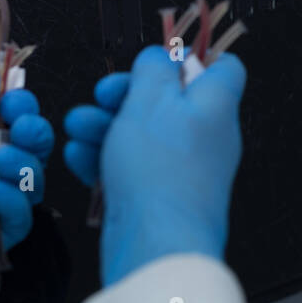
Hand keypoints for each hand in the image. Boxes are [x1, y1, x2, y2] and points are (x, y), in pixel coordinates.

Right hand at [63, 46, 245, 286]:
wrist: (155, 246)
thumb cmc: (160, 172)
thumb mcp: (151, 100)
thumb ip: (154, 69)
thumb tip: (161, 56)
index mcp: (216, 106)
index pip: (223, 69)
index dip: (193, 58)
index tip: (158, 60)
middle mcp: (205, 137)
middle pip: (168, 100)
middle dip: (126, 95)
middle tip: (102, 96)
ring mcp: (183, 169)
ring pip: (143, 134)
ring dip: (105, 125)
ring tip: (78, 127)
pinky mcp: (158, 197)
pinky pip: (131, 167)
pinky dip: (105, 158)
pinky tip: (79, 156)